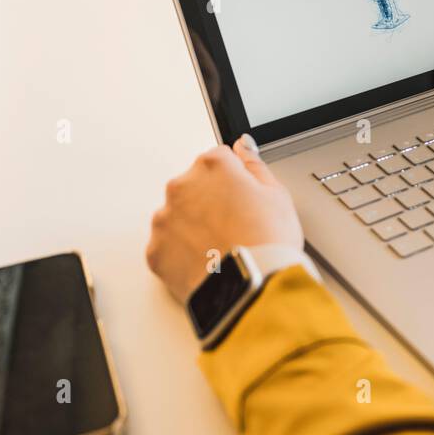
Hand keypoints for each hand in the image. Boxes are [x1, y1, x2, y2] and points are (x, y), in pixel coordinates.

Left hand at [146, 135, 302, 304]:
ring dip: (195, 227)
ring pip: (179, 216)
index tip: (245, 200)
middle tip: (237, 227)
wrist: (250, 288)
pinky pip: (168, 246)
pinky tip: (208, 261)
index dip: (236, 181)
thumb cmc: (266, 241)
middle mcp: (181, 187)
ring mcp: (165, 220)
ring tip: (222, 247)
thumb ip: (254, 164)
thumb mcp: (277, 194)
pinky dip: (183, 253)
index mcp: (212, 166)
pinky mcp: (156, 251)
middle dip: (211, 202)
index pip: (220, 160)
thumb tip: (243, 147)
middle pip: (195, 187)